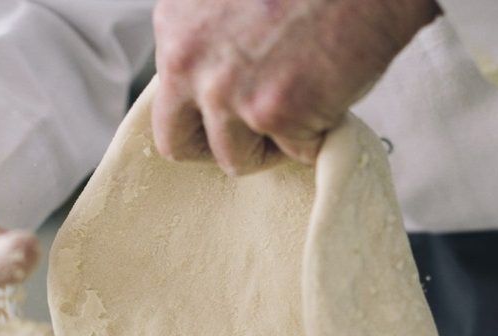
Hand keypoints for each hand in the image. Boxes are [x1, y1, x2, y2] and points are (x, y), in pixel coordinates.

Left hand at [152, 0, 439, 174]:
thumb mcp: (233, 2)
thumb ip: (213, 41)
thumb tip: (214, 87)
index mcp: (175, 25)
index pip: (166, 100)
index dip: (201, 115)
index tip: (228, 115)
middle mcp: (187, 59)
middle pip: (178, 144)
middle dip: (219, 147)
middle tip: (256, 136)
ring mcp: (227, 89)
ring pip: (237, 158)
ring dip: (273, 146)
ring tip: (304, 109)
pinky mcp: (273, 111)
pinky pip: (294, 152)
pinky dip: (319, 135)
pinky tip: (332, 94)